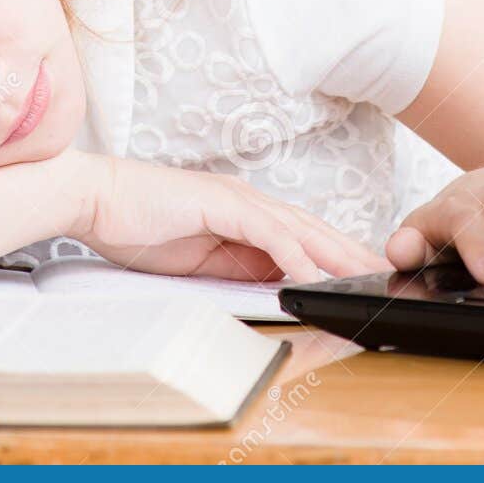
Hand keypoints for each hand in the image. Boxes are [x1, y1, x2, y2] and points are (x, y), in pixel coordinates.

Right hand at [65, 151, 390, 284]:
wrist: (96, 198)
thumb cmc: (138, 226)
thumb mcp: (198, 258)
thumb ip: (236, 265)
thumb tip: (276, 284)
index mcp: (242, 214)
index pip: (301, 236)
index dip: (337, 255)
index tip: (366, 277)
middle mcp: (246, 201)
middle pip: (311, 229)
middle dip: (351, 253)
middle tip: (387, 274)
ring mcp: (234, 199)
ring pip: (297, 228)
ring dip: (334, 253)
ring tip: (365, 276)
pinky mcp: (219, 203)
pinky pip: (265, 231)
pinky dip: (291, 252)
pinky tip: (312, 272)